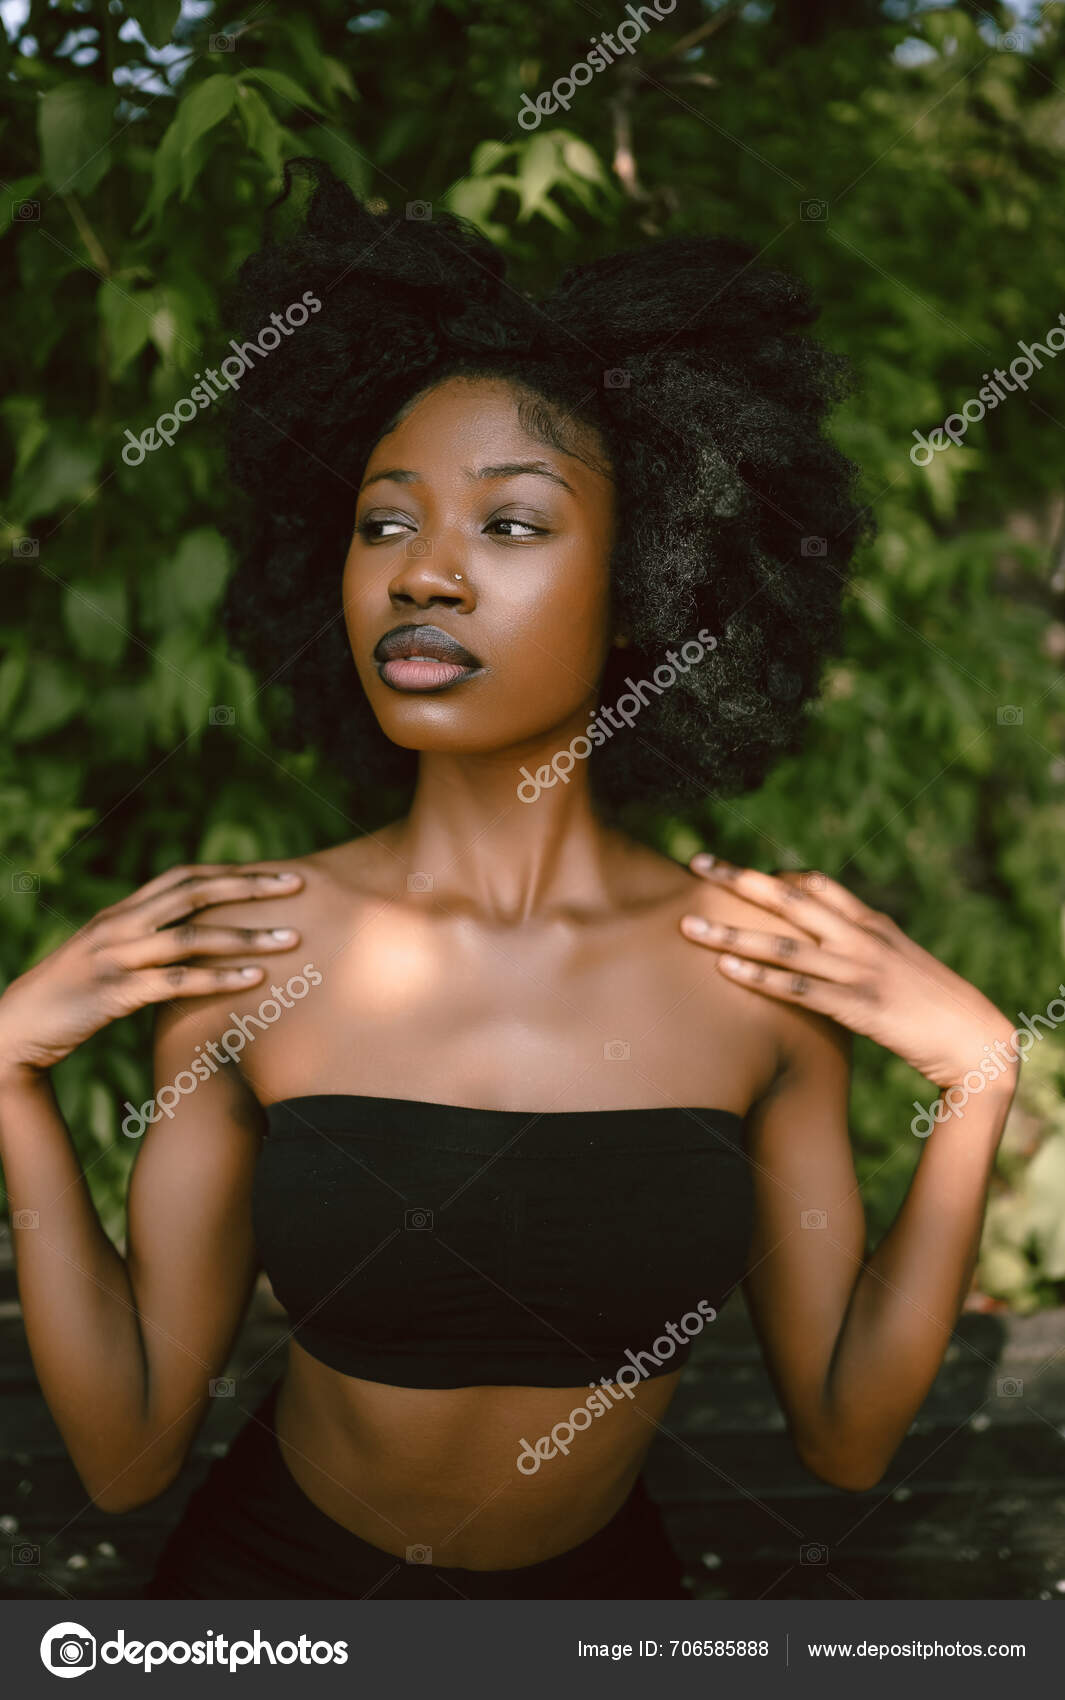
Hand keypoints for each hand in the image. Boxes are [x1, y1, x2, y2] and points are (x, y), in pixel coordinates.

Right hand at [0, 863, 303, 1080]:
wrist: (14, 1029)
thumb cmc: (70, 998)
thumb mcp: (108, 958)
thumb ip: (146, 943)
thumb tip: (195, 940)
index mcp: (121, 912)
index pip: (184, 878)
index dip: (231, 873)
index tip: (276, 873)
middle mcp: (119, 925)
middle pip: (194, 893)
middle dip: (249, 888)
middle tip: (297, 886)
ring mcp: (115, 957)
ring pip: (191, 937)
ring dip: (246, 936)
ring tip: (291, 939)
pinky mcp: (113, 993)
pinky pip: (175, 982)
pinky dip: (218, 979)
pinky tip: (254, 980)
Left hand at [679, 855, 1018, 1093]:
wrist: (977, 1041)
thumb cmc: (934, 1006)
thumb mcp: (897, 962)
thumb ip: (862, 947)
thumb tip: (826, 944)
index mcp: (871, 923)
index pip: (816, 884)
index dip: (773, 876)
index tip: (733, 869)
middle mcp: (862, 938)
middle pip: (790, 900)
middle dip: (739, 880)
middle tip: (697, 864)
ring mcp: (860, 971)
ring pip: (784, 944)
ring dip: (732, 933)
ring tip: (689, 926)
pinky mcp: (859, 1007)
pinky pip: (799, 989)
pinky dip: (760, 978)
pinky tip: (726, 971)